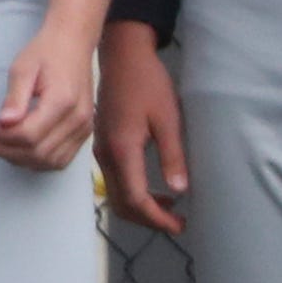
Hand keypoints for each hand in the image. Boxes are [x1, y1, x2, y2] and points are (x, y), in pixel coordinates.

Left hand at [0, 20, 98, 170]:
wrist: (73, 43)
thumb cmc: (45, 53)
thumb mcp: (22, 68)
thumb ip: (14, 97)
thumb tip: (4, 123)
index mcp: (63, 100)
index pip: (29, 135)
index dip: (4, 137)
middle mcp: (78, 118)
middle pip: (38, 153)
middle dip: (8, 149)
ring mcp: (84, 127)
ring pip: (50, 162)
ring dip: (22, 159)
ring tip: (4, 141)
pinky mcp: (85, 132)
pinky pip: (61, 159)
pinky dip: (38, 160)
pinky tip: (22, 146)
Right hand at [95, 22, 189, 234]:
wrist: (122, 56)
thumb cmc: (148, 83)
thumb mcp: (168, 118)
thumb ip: (173, 156)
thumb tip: (180, 190)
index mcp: (122, 149)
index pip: (136, 199)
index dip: (157, 219)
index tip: (180, 226)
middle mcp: (106, 155)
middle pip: (122, 204)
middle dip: (149, 220)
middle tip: (177, 223)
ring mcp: (101, 151)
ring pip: (116, 195)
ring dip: (141, 208)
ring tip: (171, 208)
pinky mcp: (103, 145)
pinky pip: (115, 181)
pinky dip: (133, 193)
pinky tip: (155, 188)